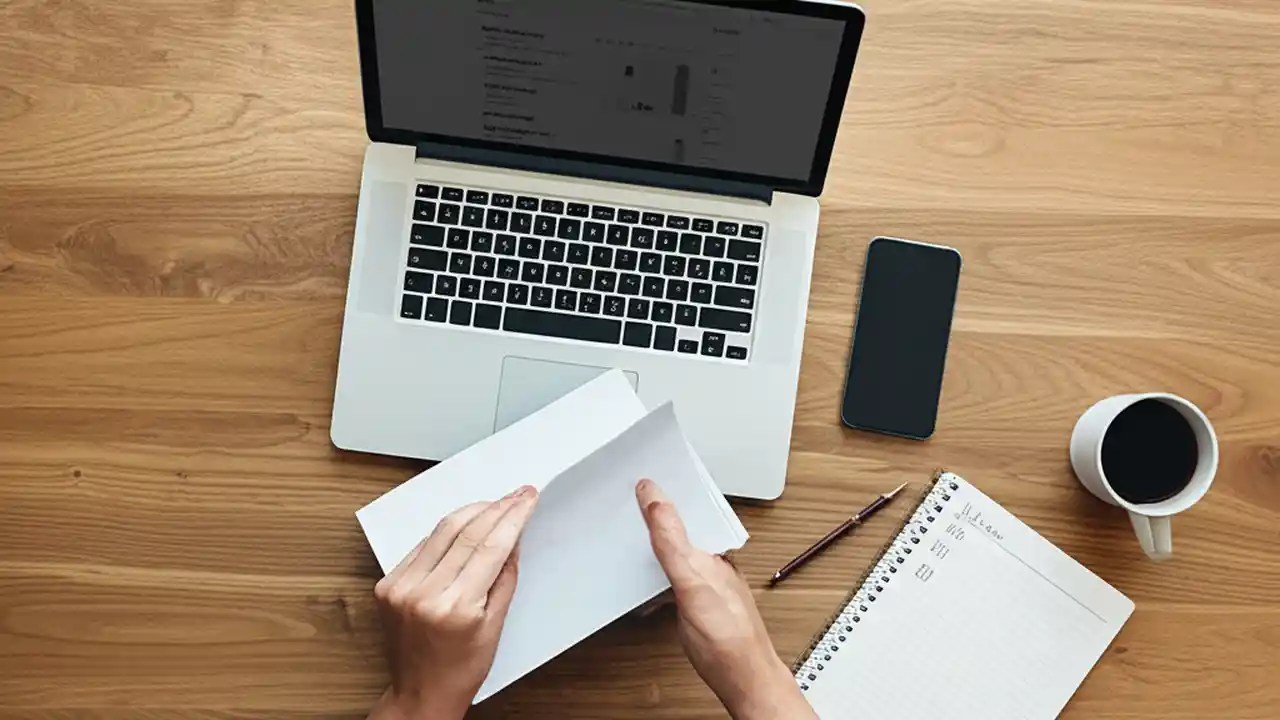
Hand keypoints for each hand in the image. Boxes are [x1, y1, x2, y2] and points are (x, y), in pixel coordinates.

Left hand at [368, 486, 538, 719]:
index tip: (526, 499)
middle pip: (466, 532)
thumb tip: (512, 538)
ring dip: (470, 513)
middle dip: (495, 509)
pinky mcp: (387, 585)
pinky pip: (421, 546)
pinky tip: (462, 526)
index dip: (512, 517)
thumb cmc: (459, 670)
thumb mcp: (495, 626)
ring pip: (441, 532)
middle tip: (515, 495)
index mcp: (456, 607)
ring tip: (493, 505)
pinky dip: (444, 533)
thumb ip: (504, 578)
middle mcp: (424, 593)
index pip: (490, 546)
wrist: (420, 693)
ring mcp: (401, 588)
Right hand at [635, 479, 815, 719]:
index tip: (635, 480)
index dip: (661, 495)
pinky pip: (669, 581)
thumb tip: (655, 499)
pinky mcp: (695, 604)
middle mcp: (710, 563)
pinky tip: (644, 590)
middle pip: (676, 531)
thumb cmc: (729, 639)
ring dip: (650, 553)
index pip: (685, 509)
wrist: (743, 680)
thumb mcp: (694, 584)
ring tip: (628, 545)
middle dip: (651, 522)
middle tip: (624, 507)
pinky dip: (652, 582)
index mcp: (713, 551)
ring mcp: (703, 584)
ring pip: (671, 556)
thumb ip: (673, 543)